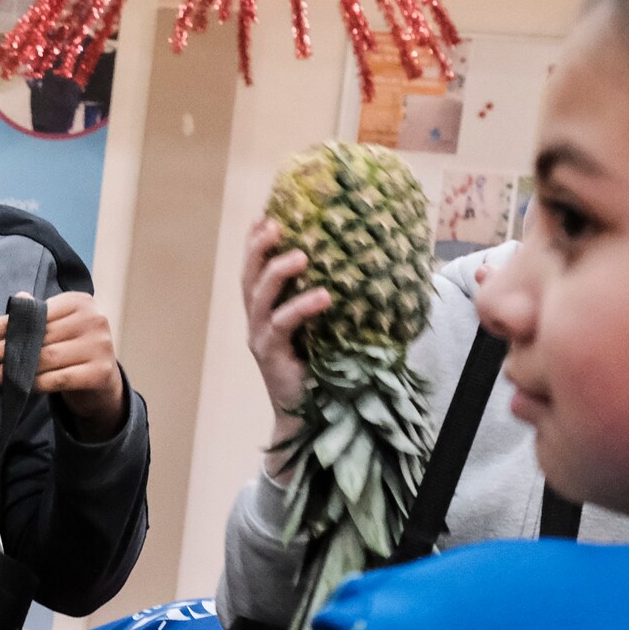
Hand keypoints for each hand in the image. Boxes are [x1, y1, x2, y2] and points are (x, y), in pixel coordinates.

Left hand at [0, 291, 125, 438]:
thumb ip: (36, 315)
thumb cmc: (70, 348)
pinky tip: (14, 388)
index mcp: (79, 302)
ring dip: (10, 371)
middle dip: (1, 352)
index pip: (35, 313)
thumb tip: (16, 299)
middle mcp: (93, 320)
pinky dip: (32, 384)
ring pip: (44, 359)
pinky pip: (56, 379)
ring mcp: (100, 346)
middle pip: (37, 337)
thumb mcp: (55, 327)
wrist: (101, 378)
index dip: (5, 325)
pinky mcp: (100, 372)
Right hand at [243, 216, 329, 437]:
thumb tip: (380, 263)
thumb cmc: (329, 368)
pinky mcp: (271, 356)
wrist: (315, 415)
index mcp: (268, 312)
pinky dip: (302, 308)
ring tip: (301, 256)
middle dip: (258, 248)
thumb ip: (340, 298)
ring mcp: (261, 339)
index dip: (255, 243)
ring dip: (277, 272)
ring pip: (259, 298)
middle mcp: (258, 322)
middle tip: (275, 224)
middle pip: (249, 277)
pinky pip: (283, 325)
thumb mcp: (333, 325)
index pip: (255, 270)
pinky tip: (324, 296)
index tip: (266, 214)